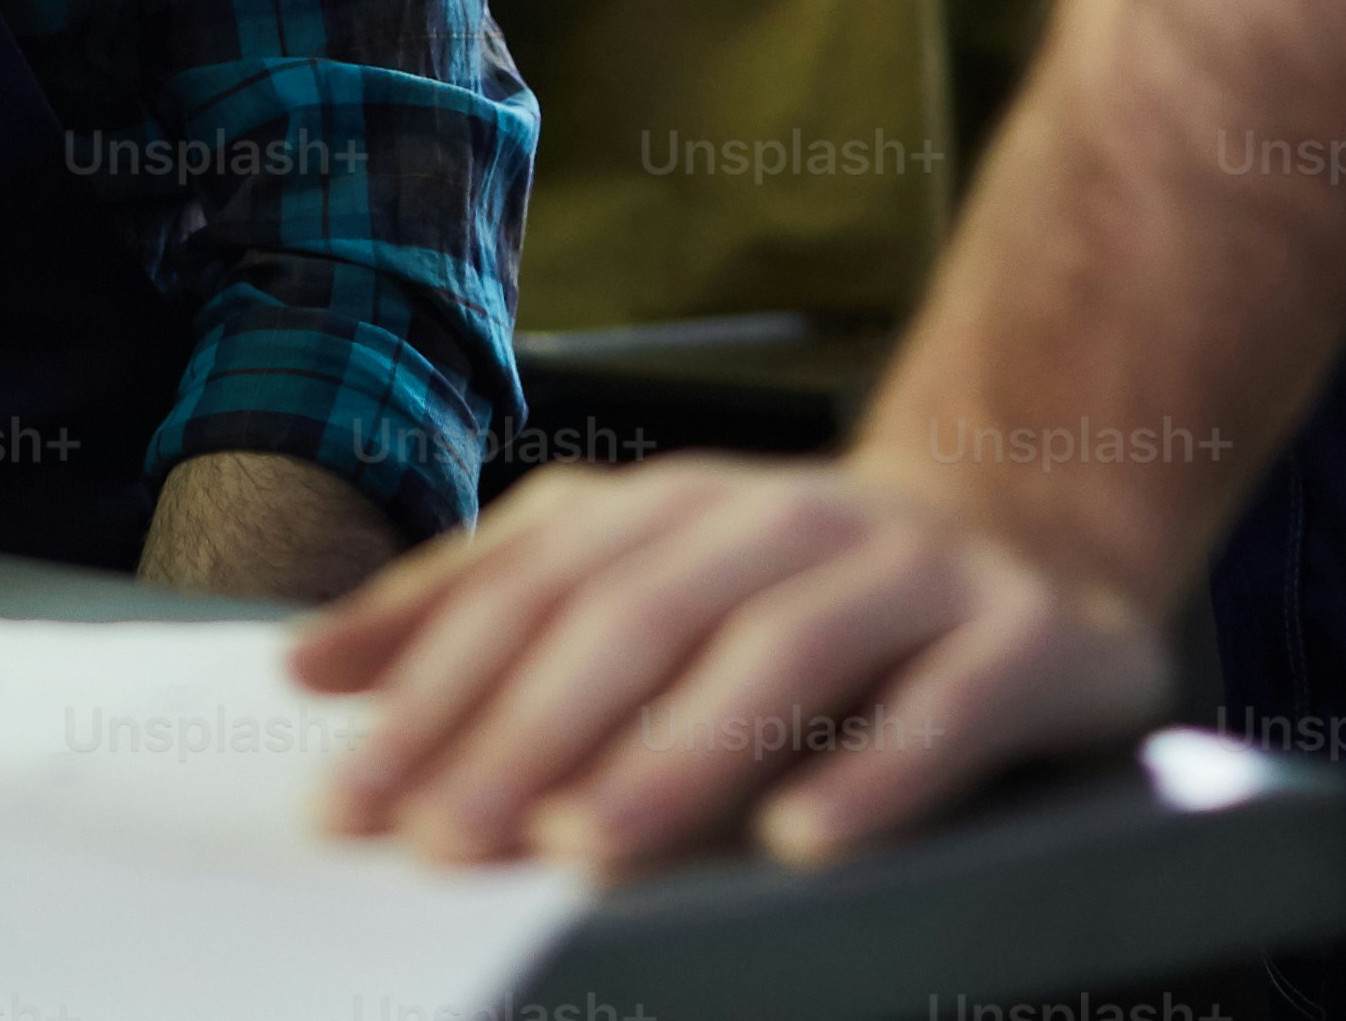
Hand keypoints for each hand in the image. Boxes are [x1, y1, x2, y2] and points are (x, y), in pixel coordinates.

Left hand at [288, 454, 1169, 878]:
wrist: (1035, 537)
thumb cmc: (801, 587)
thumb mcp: (637, 576)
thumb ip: (481, 615)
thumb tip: (311, 668)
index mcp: (681, 503)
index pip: (535, 589)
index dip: (435, 686)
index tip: (352, 797)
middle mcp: (788, 518)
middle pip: (642, 615)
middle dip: (530, 732)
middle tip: (447, 838)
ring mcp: (914, 571)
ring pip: (783, 652)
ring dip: (676, 751)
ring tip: (587, 843)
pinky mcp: (1028, 640)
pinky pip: (947, 707)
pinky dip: (873, 771)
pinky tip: (802, 841)